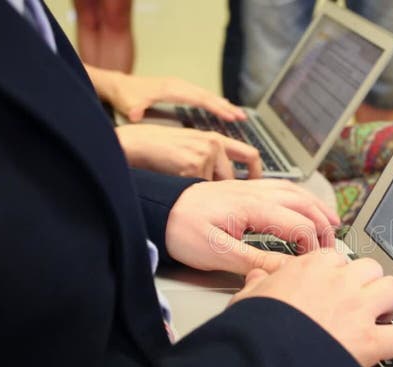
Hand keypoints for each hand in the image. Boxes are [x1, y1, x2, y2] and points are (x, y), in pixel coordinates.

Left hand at [86, 64, 245, 121]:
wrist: (118, 86)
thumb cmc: (125, 95)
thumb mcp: (128, 104)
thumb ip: (134, 109)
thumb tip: (136, 114)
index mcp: (172, 89)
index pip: (200, 98)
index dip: (216, 108)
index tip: (230, 116)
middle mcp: (179, 86)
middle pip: (208, 96)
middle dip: (226, 107)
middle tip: (242, 117)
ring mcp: (180, 87)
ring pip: (206, 95)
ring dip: (222, 105)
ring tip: (238, 115)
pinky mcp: (179, 90)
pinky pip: (201, 96)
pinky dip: (213, 102)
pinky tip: (222, 107)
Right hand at [115, 124, 262, 179]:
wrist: (135, 145)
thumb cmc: (159, 149)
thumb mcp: (191, 147)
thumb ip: (211, 160)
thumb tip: (229, 183)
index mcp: (215, 139)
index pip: (250, 154)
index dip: (257, 173)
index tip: (255, 185)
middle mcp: (213, 144)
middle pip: (231, 178)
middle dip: (222, 192)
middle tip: (214, 200)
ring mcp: (204, 154)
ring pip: (215, 186)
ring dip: (202, 192)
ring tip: (183, 185)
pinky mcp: (192, 165)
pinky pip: (199, 189)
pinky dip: (188, 192)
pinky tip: (174, 182)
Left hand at [166, 179, 340, 273]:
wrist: (157, 209)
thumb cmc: (180, 230)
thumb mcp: (217, 253)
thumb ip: (257, 260)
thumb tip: (288, 268)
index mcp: (252, 208)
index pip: (299, 224)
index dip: (313, 245)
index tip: (315, 263)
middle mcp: (255, 193)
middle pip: (304, 204)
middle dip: (323, 226)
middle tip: (331, 247)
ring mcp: (250, 188)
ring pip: (296, 192)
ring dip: (317, 207)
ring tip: (331, 221)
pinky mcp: (243, 189)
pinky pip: (282, 187)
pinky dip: (300, 196)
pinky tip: (303, 203)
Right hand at [231, 251, 392, 366]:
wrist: (263, 360)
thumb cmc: (255, 329)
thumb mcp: (248, 299)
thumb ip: (259, 283)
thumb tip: (258, 275)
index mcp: (312, 268)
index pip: (337, 258)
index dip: (338, 272)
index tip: (334, 283)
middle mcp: (341, 283)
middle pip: (370, 268)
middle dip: (367, 282)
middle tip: (360, 298)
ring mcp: (358, 311)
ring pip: (392, 289)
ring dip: (391, 301)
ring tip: (385, 311)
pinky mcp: (370, 342)